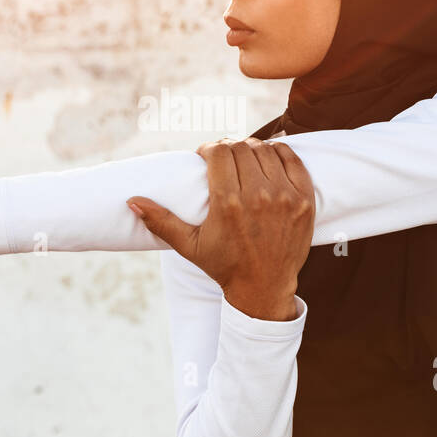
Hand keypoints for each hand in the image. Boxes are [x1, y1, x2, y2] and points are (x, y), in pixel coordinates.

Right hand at [127, 138, 315, 319]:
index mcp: (228, 204)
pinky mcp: (304, 200)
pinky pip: (292, 159)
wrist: (263, 288)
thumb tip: (131, 201)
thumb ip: (160, 220)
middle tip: (223, 160)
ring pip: (266, 150)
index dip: (210, 148)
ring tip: (244, 161)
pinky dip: (279, 153)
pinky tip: (267, 161)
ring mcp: (285, 197)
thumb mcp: (189, 246)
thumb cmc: (223, 265)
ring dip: (252, 150)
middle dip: (228, 148)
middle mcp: (258, 196)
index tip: (206, 156)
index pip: (219, 152)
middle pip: (241, 147)